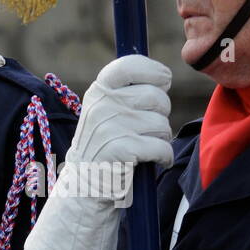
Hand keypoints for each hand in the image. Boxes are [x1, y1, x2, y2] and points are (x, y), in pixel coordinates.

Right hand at [65, 54, 173, 175]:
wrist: (85, 182)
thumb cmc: (105, 142)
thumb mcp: (106, 109)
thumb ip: (127, 91)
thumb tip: (164, 76)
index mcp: (99, 90)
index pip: (130, 66)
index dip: (155, 71)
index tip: (163, 81)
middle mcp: (103, 104)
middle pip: (156, 96)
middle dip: (162, 112)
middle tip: (151, 125)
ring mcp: (111, 126)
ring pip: (162, 123)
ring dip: (162, 137)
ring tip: (148, 144)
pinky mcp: (121, 150)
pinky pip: (161, 146)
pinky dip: (164, 156)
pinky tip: (157, 159)